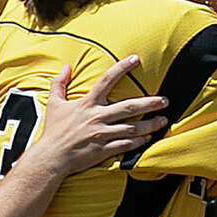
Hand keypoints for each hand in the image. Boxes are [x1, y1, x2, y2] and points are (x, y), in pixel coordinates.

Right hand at [35, 57, 168, 175]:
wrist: (51, 157)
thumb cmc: (53, 130)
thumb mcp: (54, 103)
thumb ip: (59, 83)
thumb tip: (66, 66)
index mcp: (88, 103)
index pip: (107, 80)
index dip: (122, 67)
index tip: (136, 58)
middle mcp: (98, 117)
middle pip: (130, 106)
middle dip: (150, 103)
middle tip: (165, 100)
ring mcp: (103, 134)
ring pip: (133, 128)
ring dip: (150, 124)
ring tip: (163, 121)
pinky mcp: (105, 150)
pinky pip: (127, 144)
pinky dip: (139, 141)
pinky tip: (148, 138)